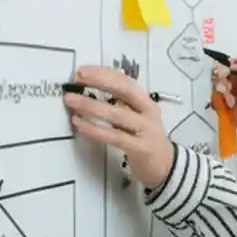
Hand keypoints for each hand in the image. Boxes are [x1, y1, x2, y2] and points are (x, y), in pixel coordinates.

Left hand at [64, 65, 173, 187]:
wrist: (165, 166)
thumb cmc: (144, 138)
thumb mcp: (138, 117)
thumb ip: (121, 104)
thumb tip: (91, 88)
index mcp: (146, 102)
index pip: (126, 81)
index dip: (105, 73)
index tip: (83, 70)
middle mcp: (148, 112)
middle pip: (125, 91)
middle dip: (101, 81)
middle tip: (78, 77)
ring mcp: (146, 130)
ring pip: (117, 114)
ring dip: (91, 106)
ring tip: (71, 101)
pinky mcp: (140, 148)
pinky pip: (114, 136)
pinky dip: (95, 130)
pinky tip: (79, 125)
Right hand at [212, 55, 236, 146]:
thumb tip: (236, 67)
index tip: (230, 64)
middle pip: (233, 72)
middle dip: (227, 72)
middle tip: (222, 76)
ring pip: (226, 82)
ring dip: (222, 82)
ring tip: (224, 89)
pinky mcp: (230, 103)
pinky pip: (222, 94)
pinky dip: (220, 93)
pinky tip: (223, 96)